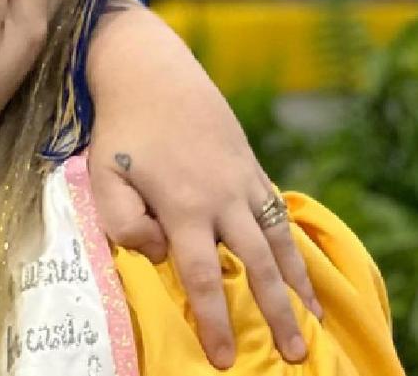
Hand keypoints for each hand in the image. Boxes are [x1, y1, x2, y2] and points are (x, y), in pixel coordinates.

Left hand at [85, 7, 321, 368]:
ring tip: (314, 321)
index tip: (223, 358)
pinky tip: (303, 267)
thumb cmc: (120, 128)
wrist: (149, 70)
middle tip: (292, 357)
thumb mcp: (103, 176)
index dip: (214, 320)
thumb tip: (160, 255)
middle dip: (274, 314)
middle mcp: (222, 196)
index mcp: (183, 205)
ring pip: (279, 240)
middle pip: (256, 266)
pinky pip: (279, 212)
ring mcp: (242, 180)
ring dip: (298, 283)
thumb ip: (123, 223)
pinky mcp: (250, 166)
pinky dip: (295, 245)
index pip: (201, 276)